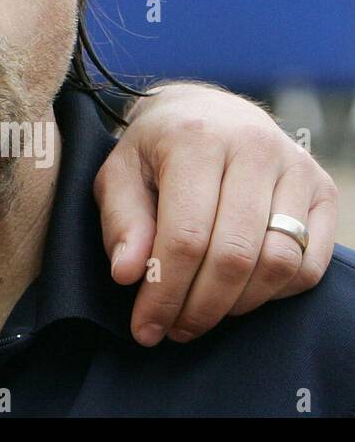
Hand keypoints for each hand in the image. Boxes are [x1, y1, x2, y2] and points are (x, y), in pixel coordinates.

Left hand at [93, 81, 337, 345]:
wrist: (205, 111)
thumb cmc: (155, 149)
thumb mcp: (118, 174)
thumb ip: (121, 222)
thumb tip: (128, 275)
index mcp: (196, 139)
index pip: (186, 235)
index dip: (165, 292)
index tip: (144, 328)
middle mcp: (253, 148)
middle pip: (235, 254)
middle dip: (200, 306)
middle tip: (173, 330)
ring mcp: (296, 168)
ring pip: (278, 263)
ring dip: (238, 305)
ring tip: (200, 314)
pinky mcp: (323, 190)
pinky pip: (310, 264)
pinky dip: (275, 293)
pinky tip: (240, 294)